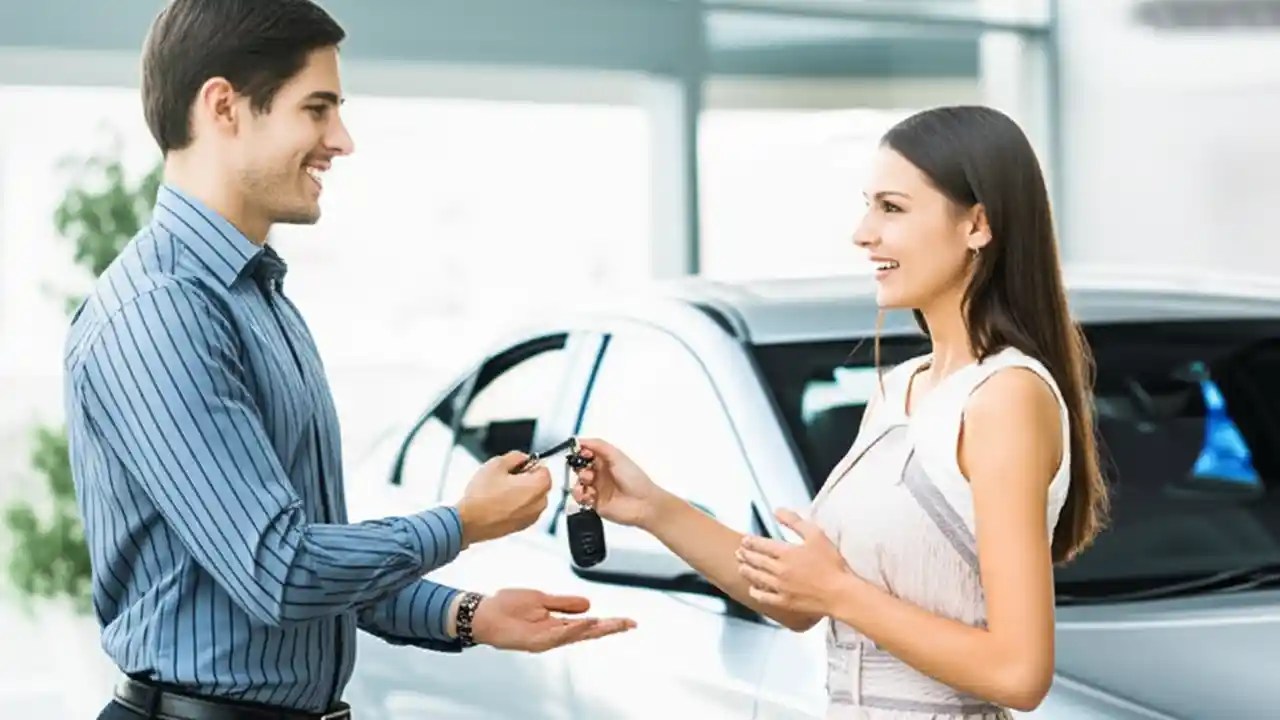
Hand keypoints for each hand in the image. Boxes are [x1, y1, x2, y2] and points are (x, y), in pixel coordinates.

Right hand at [456, 451, 551, 546]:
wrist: (470, 522)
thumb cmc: (482, 496)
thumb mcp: (497, 463)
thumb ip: (516, 456)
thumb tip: (522, 458)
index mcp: (539, 486)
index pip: (543, 468)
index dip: (527, 464)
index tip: (515, 467)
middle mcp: (541, 503)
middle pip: (538, 483)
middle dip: (525, 479)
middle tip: (505, 479)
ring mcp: (532, 517)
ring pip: (531, 497)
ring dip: (520, 493)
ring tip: (499, 492)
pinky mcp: (522, 526)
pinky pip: (524, 510)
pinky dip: (515, 505)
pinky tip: (498, 504)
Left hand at [471, 588, 636, 652]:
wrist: (482, 613)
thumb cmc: (507, 606)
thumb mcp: (540, 599)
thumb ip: (564, 603)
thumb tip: (589, 604)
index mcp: (556, 623)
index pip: (588, 623)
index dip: (607, 622)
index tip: (627, 620)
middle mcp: (554, 634)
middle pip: (587, 632)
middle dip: (609, 628)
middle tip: (629, 624)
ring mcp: (545, 639)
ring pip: (576, 635)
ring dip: (595, 629)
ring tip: (613, 623)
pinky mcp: (535, 641)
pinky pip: (559, 635)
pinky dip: (574, 629)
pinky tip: (587, 623)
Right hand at [570, 438, 669, 529]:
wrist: (643, 504)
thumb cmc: (635, 479)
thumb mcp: (617, 456)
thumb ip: (598, 446)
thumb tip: (580, 441)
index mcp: (606, 461)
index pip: (586, 453)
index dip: (580, 453)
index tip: (579, 454)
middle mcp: (600, 474)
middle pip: (579, 468)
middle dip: (579, 468)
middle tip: (588, 472)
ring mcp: (597, 489)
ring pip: (578, 483)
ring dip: (579, 482)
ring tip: (589, 483)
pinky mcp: (594, 503)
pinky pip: (580, 498)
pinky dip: (580, 495)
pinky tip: (588, 495)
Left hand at [736, 509, 850, 616]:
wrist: (840, 593)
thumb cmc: (831, 564)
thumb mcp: (816, 535)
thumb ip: (795, 521)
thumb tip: (777, 511)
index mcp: (786, 553)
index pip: (762, 545)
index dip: (751, 542)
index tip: (745, 540)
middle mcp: (779, 570)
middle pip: (756, 561)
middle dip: (745, 555)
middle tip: (738, 552)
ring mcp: (780, 587)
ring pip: (757, 578)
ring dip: (747, 571)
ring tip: (741, 567)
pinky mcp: (785, 602)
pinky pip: (764, 597)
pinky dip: (756, 592)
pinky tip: (752, 589)